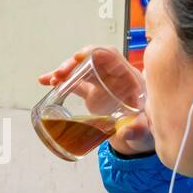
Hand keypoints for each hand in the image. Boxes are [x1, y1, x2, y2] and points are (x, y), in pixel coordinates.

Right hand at [38, 46, 153, 156]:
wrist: (139, 139)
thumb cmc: (146, 129)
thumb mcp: (144, 130)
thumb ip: (137, 129)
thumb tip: (128, 129)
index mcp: (129, 78)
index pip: (112, 57)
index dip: (96, 53)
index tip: (80, 57)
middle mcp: (115, 77)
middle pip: (92, 61)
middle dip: (74, 64)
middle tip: (60, 73)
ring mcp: (102, 84)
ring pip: (81, 70)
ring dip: (64, 72)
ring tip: (50, 79)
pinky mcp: (93, 94)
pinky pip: (75, 83)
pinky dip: (60, 82)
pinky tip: (46, 82)